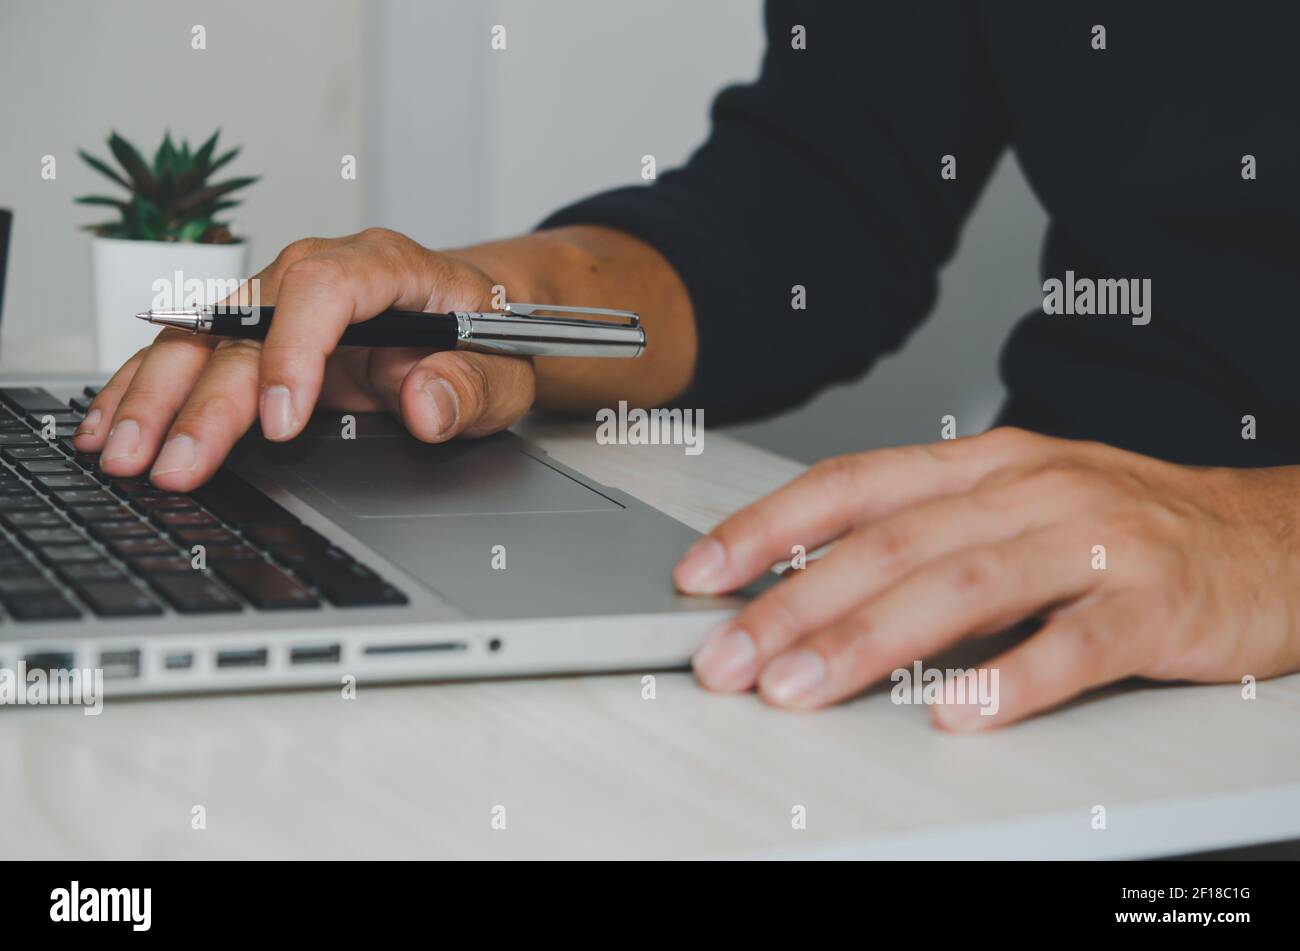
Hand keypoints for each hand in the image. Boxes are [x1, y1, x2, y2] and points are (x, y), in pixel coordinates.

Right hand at [73, 228, 536, 490]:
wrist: (470, 318)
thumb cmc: (483, 338)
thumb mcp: (502, 368)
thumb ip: (471, 386)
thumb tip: (425, 406)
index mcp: (385, 267)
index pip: (326, 290)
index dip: (295, 352)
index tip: (281, 423)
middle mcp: (319, 275)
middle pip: (247, 323)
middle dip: (205, 399)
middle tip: (175, 465)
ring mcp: (280, 302)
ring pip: (203, 337)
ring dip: (157, 397)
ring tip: (122, 455)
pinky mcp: (256, 335)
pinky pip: (192, 354)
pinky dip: (148, 389)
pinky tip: (110, 425)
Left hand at [674, 427, 1299, 729]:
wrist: (1275, 539)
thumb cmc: (1125, 527)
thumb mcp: (1014, 508)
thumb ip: (924, 539)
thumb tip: (807, 584)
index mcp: (985, 464)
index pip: (852, 486)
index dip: (769, 526)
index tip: (703, 573)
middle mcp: (1030, 490)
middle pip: (890, 544)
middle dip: (794, 602)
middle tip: (728, 657)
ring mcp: (1095, 542)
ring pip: (963, 587)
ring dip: (869, 640)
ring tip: (800, 687)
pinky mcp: (1156, 604)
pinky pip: (1075, 643)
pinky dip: (1011, 678)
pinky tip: (956, 711)